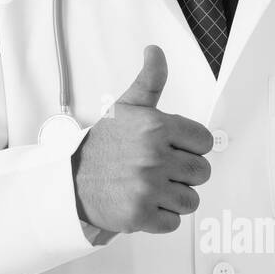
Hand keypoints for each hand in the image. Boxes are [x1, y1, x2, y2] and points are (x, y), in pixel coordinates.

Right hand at [71, 45, 213, 234]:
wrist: (69, 182)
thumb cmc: (102, 145)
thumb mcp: (126, 108)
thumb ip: (150, 80)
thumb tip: (155, 51)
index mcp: (156, 127)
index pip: (205, 142)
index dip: (190, 147)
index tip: (171, 148)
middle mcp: (154, 156)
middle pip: (201, 173)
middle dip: (183, 173)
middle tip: (158, 170)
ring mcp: (148, 188)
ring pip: (191, 200)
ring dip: (173, 197)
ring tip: (151, 187)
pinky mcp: (140, 215)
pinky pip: (174, 222)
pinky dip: (161, 218)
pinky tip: (144, 203)